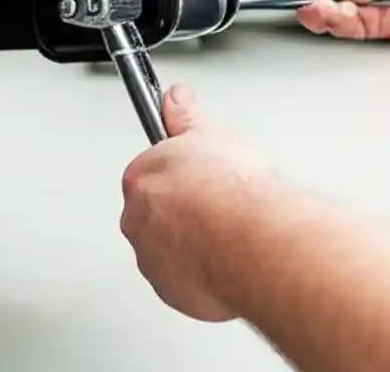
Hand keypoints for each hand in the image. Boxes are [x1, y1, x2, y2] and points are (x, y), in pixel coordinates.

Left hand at [119, 83, 282, 321]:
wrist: (252, 242)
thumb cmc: (232, 193)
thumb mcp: (209, 135)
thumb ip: (185, 116)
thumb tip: (175, 97)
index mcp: (140, 181)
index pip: (151, 174)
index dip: (181, 175)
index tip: (200, 178)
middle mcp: (137, 222)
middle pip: (156, 213)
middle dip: (184, 210)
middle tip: (217, 206)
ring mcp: (152, 260)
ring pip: (169, 249)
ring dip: (192, 243)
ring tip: (225, 234)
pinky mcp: (172, 291)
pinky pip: (185, 280)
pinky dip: (202, 273)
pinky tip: (226, 259)